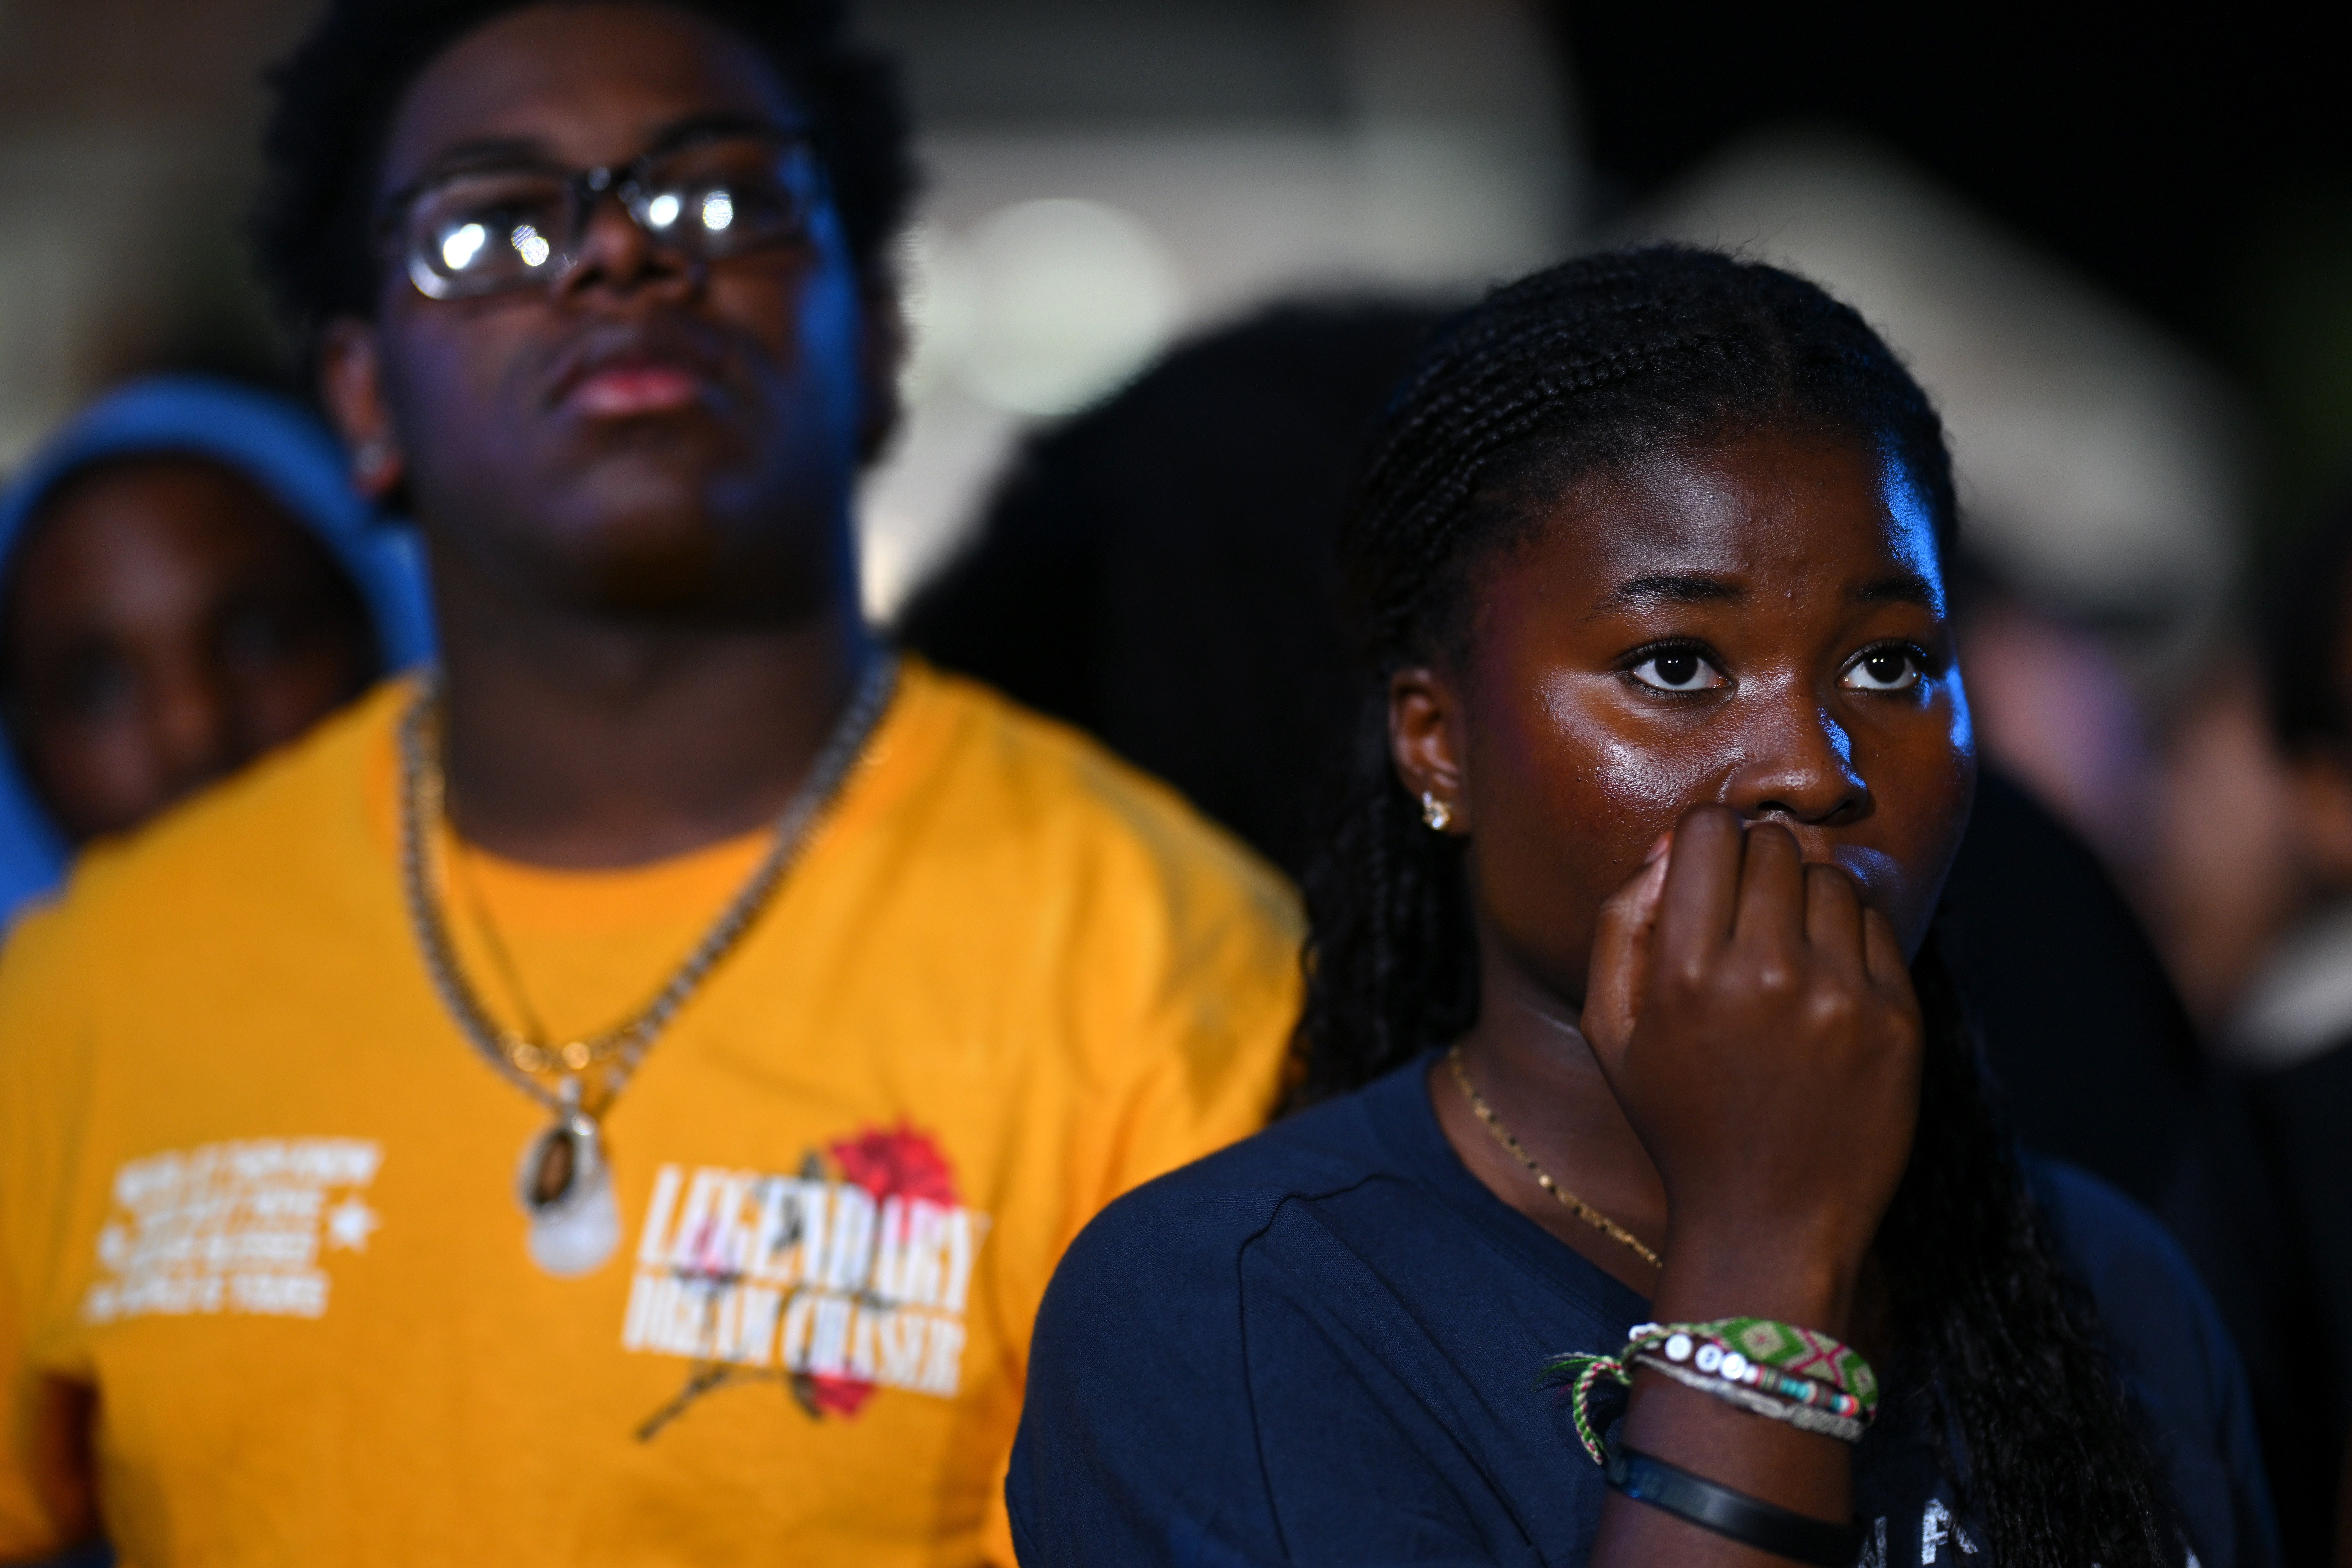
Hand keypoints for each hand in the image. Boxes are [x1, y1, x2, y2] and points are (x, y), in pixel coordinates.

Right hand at [1580, 806, 1921, 1320]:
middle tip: (1747, 915)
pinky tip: (1825, 985)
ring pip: (1831, 876)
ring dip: (1806, 897)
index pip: (1710, 829)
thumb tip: (1672, 844)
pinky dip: (1850, 937)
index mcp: (1687, 971)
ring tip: (1788, 952)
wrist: (1770, 1221)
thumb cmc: (1680, 1119)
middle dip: (1755, 863)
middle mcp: (1767, 972)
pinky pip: (1877, 923)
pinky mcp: (1897, 1017)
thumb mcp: (1611, 1029)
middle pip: (1773, 843)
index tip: (1707, 871)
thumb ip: (1622, 923)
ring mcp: (1841, 994)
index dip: (1705, 838)